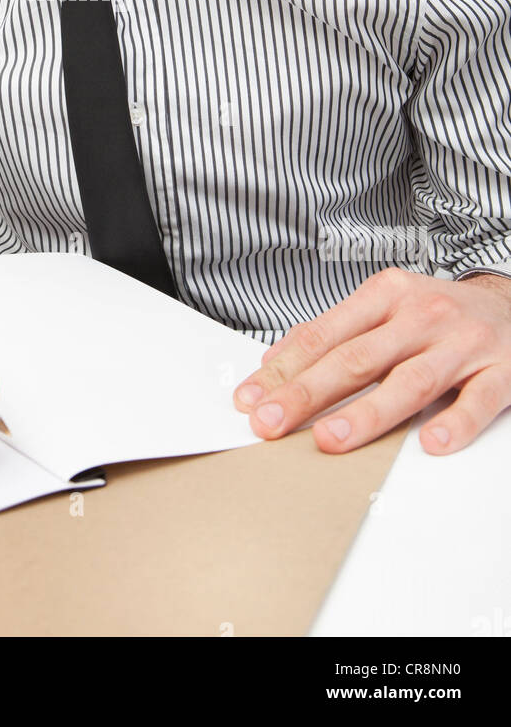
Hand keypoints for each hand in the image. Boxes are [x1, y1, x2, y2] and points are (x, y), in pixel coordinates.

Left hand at [232, 267, 510, 454]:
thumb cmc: (437, 312)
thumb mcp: (384, 306)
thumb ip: (332, 331)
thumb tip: (275, 360)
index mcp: (386, 294)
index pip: (324, 335)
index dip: (283, 369)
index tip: (250, 398)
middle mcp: (422, 315)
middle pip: (357, 358)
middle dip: (307, 392)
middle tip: (271, 422)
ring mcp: (462, 344)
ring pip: (410, 381)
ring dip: (368, 412)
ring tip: (331, 437)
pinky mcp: (502, 371)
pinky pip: (477, 400)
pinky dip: (455, 422)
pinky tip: (430, 442)